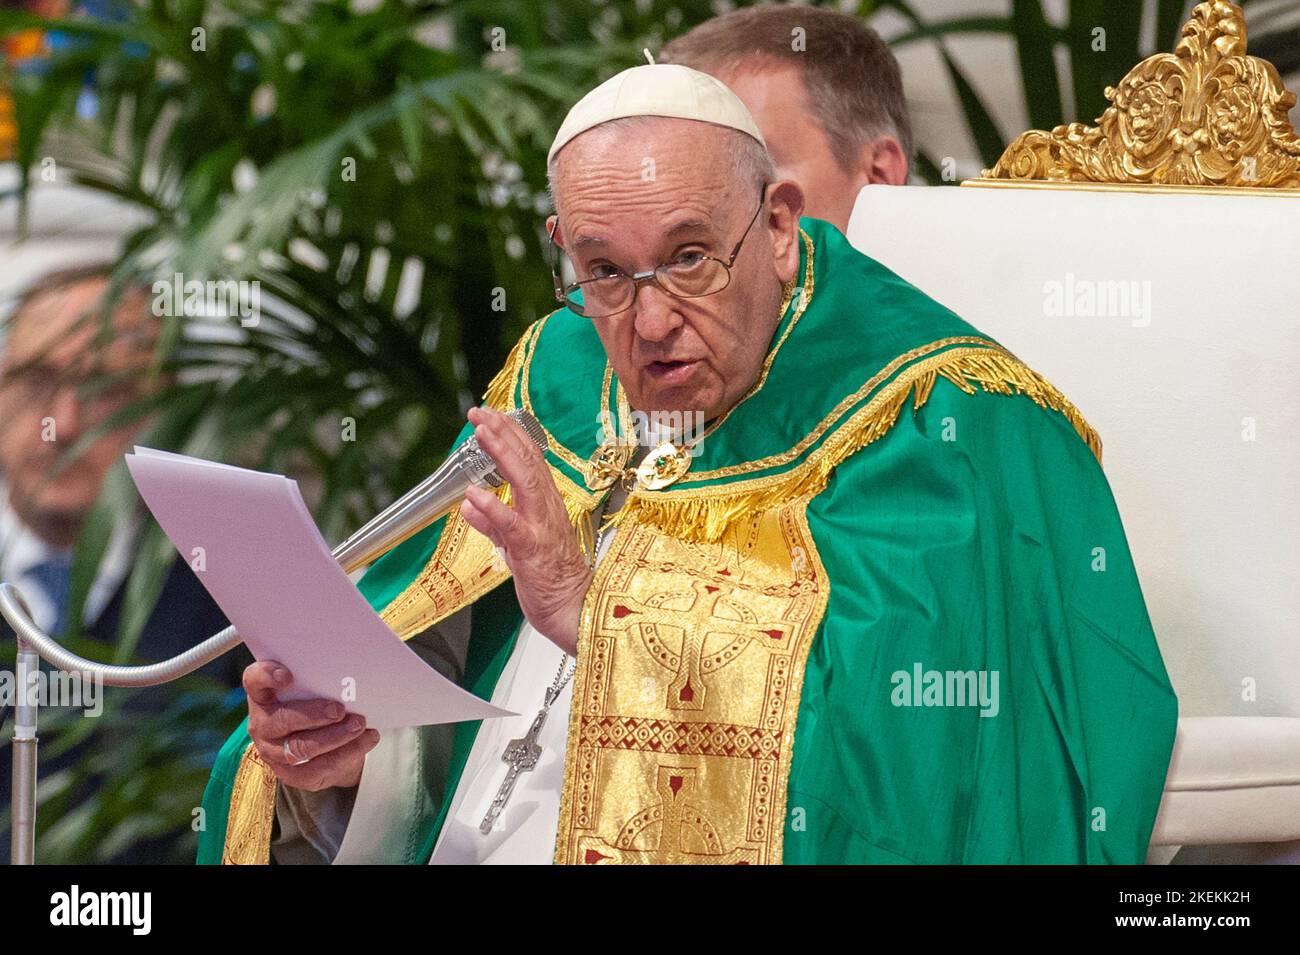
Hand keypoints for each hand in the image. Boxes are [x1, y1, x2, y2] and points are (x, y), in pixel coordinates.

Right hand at [244, 661, 379, 790]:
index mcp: (263, 696)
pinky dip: (347, 753)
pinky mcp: (290, 774)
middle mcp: (262, 724)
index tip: (288, 675)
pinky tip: (366, 740)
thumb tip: (350, 677)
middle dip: (313, 714)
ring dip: (334, 737)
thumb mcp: (314, 689)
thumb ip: (320, 681)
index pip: (254, 681)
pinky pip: (317, 769)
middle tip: (340, 709)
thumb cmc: (316, 703)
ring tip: (359, 725)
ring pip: (299, 748)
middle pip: (281, 719)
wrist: (324, 742)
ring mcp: (272, 752)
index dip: (266, 676)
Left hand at [458, 405, 591, 653]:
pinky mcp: (532, 550)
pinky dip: (494, 508)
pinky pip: (512, 525)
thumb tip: (470, 504)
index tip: (490, 415)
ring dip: (503, 456)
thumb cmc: (551, 578)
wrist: (575, 610)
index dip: (510, 435)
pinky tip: (475, 494)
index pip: (529, 460)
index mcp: (545, 505)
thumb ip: (493, 522)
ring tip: (481, 434)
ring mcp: (541, 527)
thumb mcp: (515, 544)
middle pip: (528, 461)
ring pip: (525, 483)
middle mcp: (547, 509)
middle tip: (481, 412)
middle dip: (504, 433)